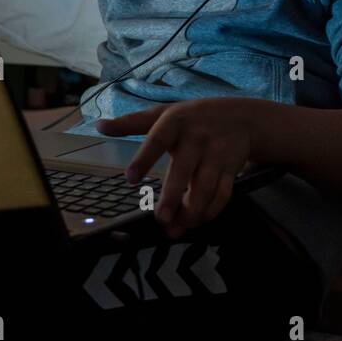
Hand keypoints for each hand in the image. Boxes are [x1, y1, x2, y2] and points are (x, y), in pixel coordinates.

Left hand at [95, 97, 257, 239]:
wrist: (241, 116)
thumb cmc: (193, 117)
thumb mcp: (163, 113)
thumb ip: (132, 123)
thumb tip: (100, 126)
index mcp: (175, 122)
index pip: (157, 139)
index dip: (144, 158)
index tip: (130, 178)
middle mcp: (197, 137)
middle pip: (184, 169)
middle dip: (173, 196)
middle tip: (161, 218)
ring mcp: (217, 153)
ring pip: (206, 186)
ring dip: (193, 210)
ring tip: (177, 227)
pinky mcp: (231, 168)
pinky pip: (224, 193)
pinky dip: (211, 210)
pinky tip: (197, 221)